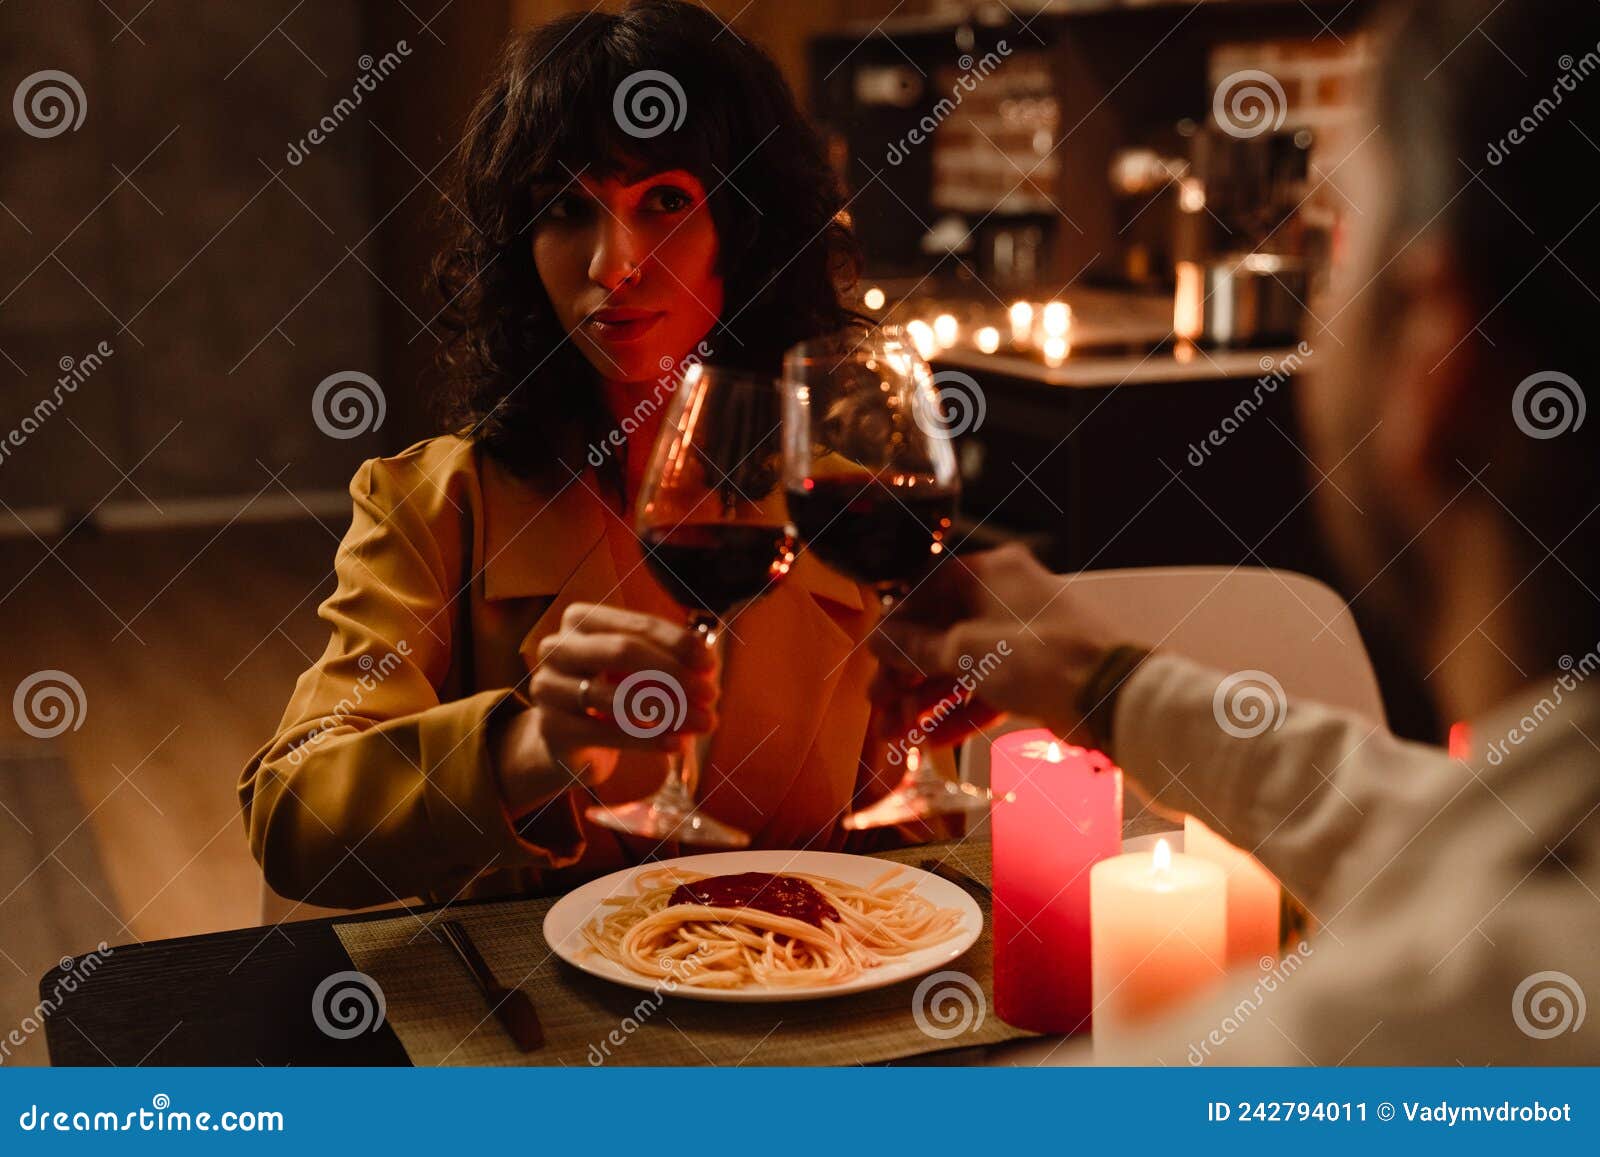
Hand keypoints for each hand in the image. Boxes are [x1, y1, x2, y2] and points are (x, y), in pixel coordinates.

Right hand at [495, 603, 718, 811]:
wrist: (568, 743)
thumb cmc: (611, 696)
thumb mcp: (637, 671)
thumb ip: (669, 662)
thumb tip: (707, 668)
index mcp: (581, 621)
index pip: (637, 624)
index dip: (678, 643)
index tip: (710, 663)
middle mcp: (557, 647)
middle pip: (623, 652)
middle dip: (674, 673)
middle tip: (710, 694)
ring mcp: (549, 687)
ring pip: (617, 696)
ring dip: (670, 710)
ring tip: (703, 722)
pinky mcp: (551, 728)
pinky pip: (609, 732)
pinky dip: (649, 738)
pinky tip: (678, 743)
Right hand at [869, 543, 1121, 746]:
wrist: (1110, 697)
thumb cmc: (1042, 657)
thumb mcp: (966, 650)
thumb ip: (917, 647)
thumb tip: (881, 640)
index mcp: (991, 572)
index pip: (926, 590)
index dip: (895, 627)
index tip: (874, 658)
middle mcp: (1006, 598)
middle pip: (941, 633)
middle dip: (906, 674)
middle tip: (879, 704)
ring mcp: (1021, 637)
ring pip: (961, 665)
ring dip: (926, 699)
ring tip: (897, 732)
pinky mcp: (1033, 673)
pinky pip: (984, 689)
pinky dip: (958, 712)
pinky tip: (930, 740)